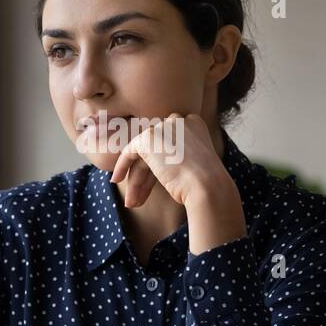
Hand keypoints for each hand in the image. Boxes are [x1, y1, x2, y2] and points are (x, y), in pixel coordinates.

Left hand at [109, 113, 226, 208]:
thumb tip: (159, 168)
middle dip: (146, 176)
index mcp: (194, 125)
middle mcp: (179, 122)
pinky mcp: (149, 138)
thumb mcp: (195, 166)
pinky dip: (122, 166)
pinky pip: (130, 151)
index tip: (153, 185)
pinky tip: (117, 181)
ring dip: (137, 180)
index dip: (159, 167)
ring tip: (132, 202)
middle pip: (156, 150)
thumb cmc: (206, 184)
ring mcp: (164, 128)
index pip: (170, 146)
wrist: (208, 186)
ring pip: (144, 155)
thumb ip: (177, 158)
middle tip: (139, 198)